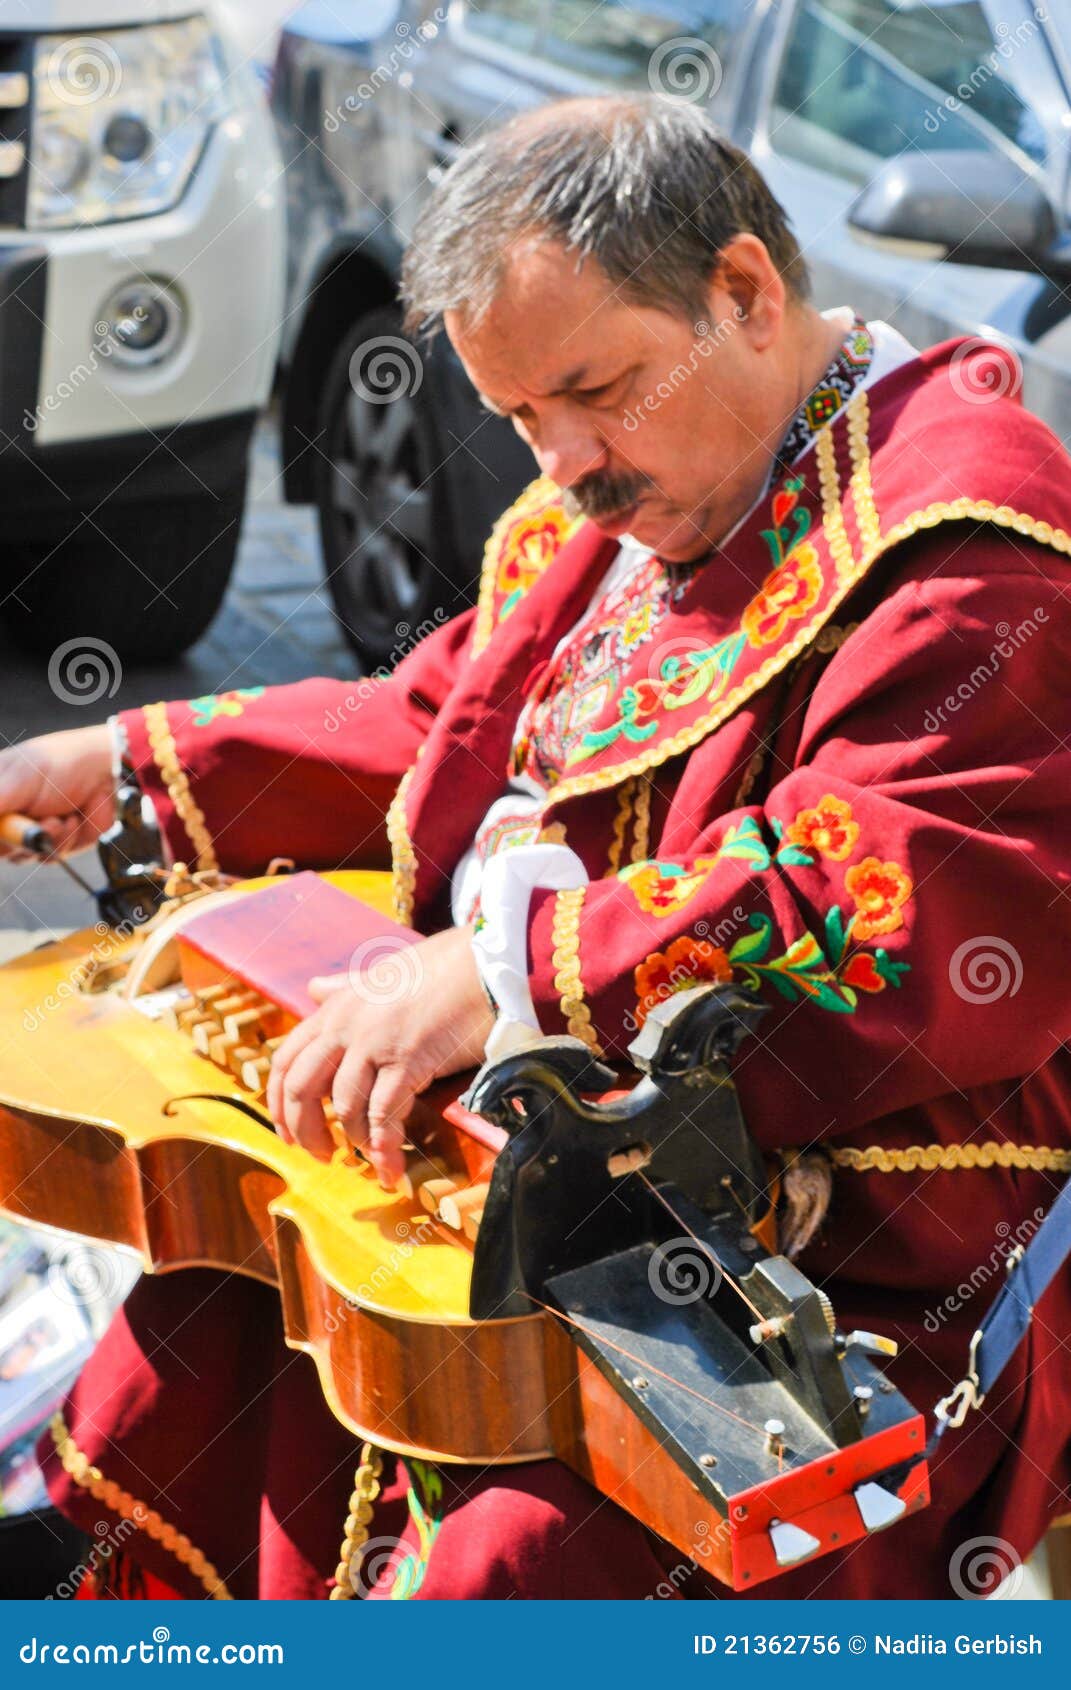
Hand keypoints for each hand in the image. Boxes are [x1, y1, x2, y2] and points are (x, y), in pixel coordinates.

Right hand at [0, 724, 114, 859]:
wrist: (108, 773)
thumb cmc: (61, 764)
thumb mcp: (18, 779)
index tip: (10, 826)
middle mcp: (9, 815)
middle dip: (20, 836)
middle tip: (42, 818)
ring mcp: (31, 831)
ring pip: (21, 856)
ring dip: (46, 837)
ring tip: (61, 815)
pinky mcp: (56, 844)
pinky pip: (49, 857)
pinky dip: (63, 841)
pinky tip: (73, 819)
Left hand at [266, 923, 494, 1187]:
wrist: (484, 964)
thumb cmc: (439, 969)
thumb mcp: (380, 974)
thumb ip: (345, 987)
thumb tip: (314, 987)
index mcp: (335, 1007)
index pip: (286, 1060)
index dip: (280, 1103)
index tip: (287, 1132)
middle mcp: (345, 1025)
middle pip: (302, 1088)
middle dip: (307, 1130)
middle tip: (322, 1154)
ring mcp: (374, 1042)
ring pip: (345, 1106)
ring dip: (355, 1141)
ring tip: (370, 1159)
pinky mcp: (408, 1060)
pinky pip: (383, 1114)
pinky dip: (384, 1146)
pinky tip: (390, 1165)